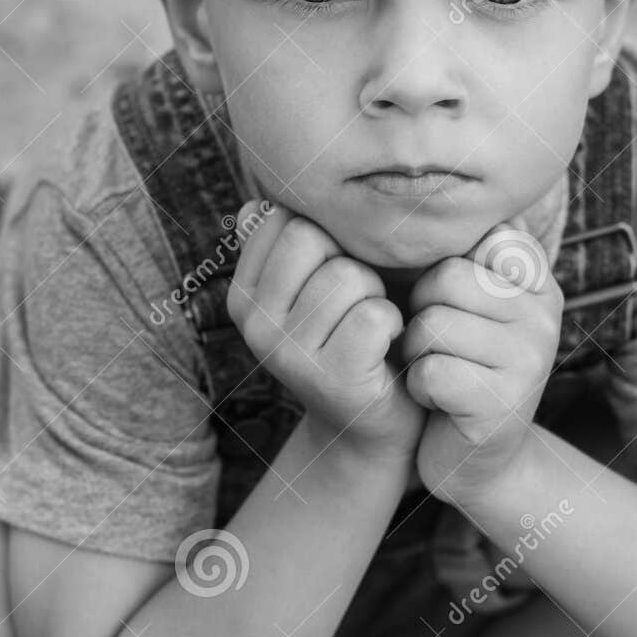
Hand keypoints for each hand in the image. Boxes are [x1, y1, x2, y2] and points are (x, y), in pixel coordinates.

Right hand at [227, 200, 423, 461]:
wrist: (367, 429)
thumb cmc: (348, 343)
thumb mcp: (310, 293)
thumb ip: (284, 249)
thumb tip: (253, 207)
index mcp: (244, 296)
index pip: (282, 218)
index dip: (324, 235)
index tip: (332, 273)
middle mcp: (255, 326)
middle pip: (309, 237)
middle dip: (349, 259)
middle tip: (357, 300)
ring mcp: (289, 355)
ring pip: (347, 275)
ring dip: (375, 294)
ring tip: (372, 325)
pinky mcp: (332, 378)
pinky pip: (373, 314)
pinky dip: (393, 324)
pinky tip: (387, 345)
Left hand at [402, 219, 562, 501]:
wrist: (477, 462)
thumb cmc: (459, 369)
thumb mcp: (467, 304)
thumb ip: (462, 251)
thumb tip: (420, 183)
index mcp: (538, 280)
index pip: (478, 235)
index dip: (439, 271)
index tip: (448, 306)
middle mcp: (544, 314)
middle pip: (444, 278)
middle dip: (420, 315)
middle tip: (437, 348)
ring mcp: (530, 359)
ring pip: (432, 324)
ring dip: (416, 354)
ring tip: (438, 372)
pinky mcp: (503, 404)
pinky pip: (431, 371)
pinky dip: (420, 389)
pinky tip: (440, 403)